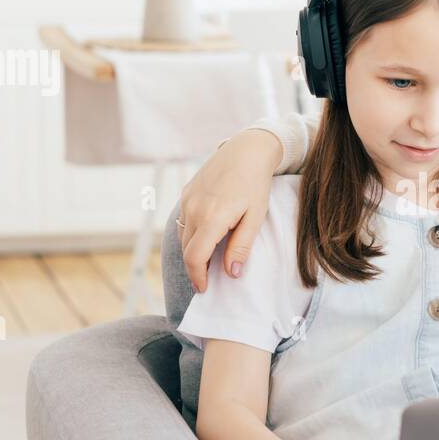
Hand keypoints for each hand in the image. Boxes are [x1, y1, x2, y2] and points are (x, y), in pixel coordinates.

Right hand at [178, 130, 280, 291]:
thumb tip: (232, 274)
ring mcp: (187, 200)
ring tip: (208, 262)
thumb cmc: (255, 183)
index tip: (205, 289)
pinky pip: (184, 221)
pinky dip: (191, 235)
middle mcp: (193, 210)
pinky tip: (205, 238)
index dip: (198, 277)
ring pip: (183, 236)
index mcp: (211, 218)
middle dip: (195, 268)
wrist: (246, 149)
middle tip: (208, 280)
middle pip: (187, 250)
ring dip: (193, 252)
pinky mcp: (186, 193)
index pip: (195, 258)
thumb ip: (241, 247)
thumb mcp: (255, 217)